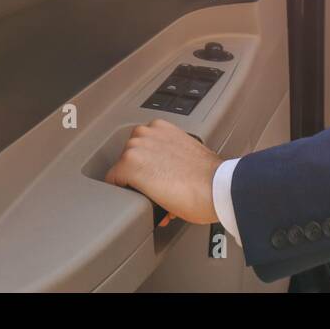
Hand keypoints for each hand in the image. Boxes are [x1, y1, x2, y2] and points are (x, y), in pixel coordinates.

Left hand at [104, 119, 222, 224]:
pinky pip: (113, 182)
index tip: (154, 176)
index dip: (147, 165)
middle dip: (140, 175)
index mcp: (162, 127)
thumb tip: (163, 173)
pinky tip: (137, 201)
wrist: (216, 187)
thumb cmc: (209, 176)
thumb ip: (170, 156)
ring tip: (150, 197)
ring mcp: (136, 148)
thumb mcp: (187, 154)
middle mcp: (147, 132)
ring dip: (133, 184)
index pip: (141, 146)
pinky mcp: (129, 166)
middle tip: (154, 189)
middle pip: (129, 157)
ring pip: (121, 169)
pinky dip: (123, 194)